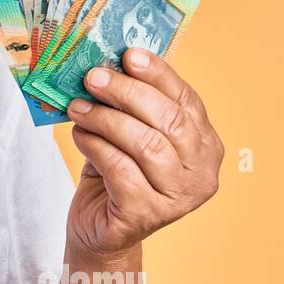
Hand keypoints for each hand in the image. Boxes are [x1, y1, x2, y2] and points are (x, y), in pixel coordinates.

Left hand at [64, 48, 223, 263]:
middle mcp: (201, 174)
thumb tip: (111, 60)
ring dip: (106, 118)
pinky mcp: (145, 214)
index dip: (159, 74)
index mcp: (206, 146)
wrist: (99, 229)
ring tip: (78, 106)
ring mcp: (177, 199)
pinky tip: (81, 135)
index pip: (186, 101)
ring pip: (146, 144)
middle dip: (127, 92)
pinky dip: (96, 146)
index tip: (128, 54)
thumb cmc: (116, 175)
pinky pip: (120, 169)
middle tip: (92, 77)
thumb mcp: (131, 135)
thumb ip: (134, 105)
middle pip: (168, 120)